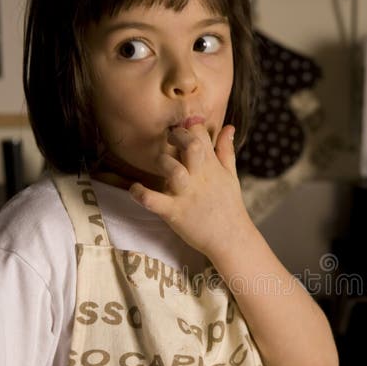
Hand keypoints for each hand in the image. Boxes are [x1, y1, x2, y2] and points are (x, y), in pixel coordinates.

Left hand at [129, 123, 250, 258]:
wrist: (231, 239)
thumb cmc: (229, 206)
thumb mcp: (231, 175)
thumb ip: (226, 150)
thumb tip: (228, 127)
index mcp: (212, 166)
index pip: (201, 133)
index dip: (189, 126)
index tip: (181, 129)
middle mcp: (200, 177)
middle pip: (190, 145)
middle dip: (176, 136)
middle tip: (168, 140)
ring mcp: (187, 195)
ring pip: (172, 169)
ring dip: (162, 162)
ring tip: (158, 164)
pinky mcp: (175, 213)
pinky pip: (153, 200)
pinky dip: (140, 193)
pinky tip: (135, 188)